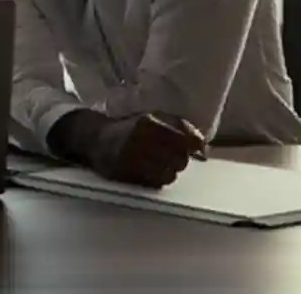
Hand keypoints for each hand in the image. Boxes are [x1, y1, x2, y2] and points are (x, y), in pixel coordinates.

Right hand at [88, 113, 206, 187]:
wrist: (96, 139)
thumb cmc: (130, 128)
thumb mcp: (154, 117)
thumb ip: (180, 126)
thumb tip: (203, 145)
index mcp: (149, 122)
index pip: (185, 139)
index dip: (193, 145)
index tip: (193, 147)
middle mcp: (140, 139)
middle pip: (180, 160)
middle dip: (179, 159)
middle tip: (170, 155)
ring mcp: (131, 158)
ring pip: (169, 175)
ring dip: (168, 171)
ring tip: (158, 163)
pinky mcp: (125, 174)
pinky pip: (154, 183)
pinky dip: (156, 179)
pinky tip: (149, 170)